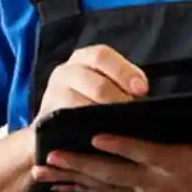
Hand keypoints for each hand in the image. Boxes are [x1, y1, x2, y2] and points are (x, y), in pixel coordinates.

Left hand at [31, 85, 191, 191]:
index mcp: (176, 164)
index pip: (144, 152)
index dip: (121, 144)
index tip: (96, 135)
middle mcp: (155, 182)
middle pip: (112, 174)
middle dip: (80, 164)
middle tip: (52, 155)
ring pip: (102, 188)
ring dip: (71, 180)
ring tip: (43, 172)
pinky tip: (59, 187)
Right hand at [33, 45, 148, 127]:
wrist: (56, 123)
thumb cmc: (90, 100)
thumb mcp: (106, 82)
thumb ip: (123, 81)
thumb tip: (141, 91)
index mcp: (82, 58)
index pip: (102, 56)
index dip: (124, 72)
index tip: (142, 90)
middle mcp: (64, 72)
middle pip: (97, 84)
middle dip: (118, 101)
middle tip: (132, 115)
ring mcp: (53, 94)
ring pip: (82, 105)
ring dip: (104, 118)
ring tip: (119, 127)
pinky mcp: (48, 117)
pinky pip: (70, 122)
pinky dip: (86, 128)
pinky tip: (100, 135)